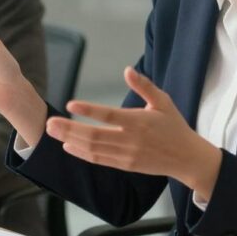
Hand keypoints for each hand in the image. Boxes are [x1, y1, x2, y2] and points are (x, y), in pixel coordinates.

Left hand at [46, 66, 222, 201]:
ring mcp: (127, 155)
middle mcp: (131, 139)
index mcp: (139, 121)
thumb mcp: (163, 101)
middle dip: (70, 129)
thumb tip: (127, 70)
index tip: (70, 104)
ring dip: (71, 140)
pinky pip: (100, 160)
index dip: (89, 110)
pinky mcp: (125, 165)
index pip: (110, 115)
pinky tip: (68, 146)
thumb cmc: (174, 125)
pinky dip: (82, 154)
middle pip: (95, 136)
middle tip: (50, 123)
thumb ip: (144, 86)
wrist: (187, 158)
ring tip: (53, 131)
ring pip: (94, 149)